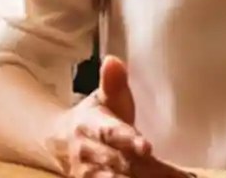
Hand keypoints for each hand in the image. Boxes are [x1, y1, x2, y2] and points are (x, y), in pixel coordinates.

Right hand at [55, 55, 152, 176]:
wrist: (60, 142)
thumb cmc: (95, 117)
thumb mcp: (104, 97)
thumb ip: (113, 82)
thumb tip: (113, 61)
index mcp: (91, 124)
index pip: (110, 132)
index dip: (128, 139)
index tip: (147, 147)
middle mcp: (87, 152)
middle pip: (116, 162)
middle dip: (141, 167)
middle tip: (165, 167)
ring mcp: (88, 173)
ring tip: (162, 177)